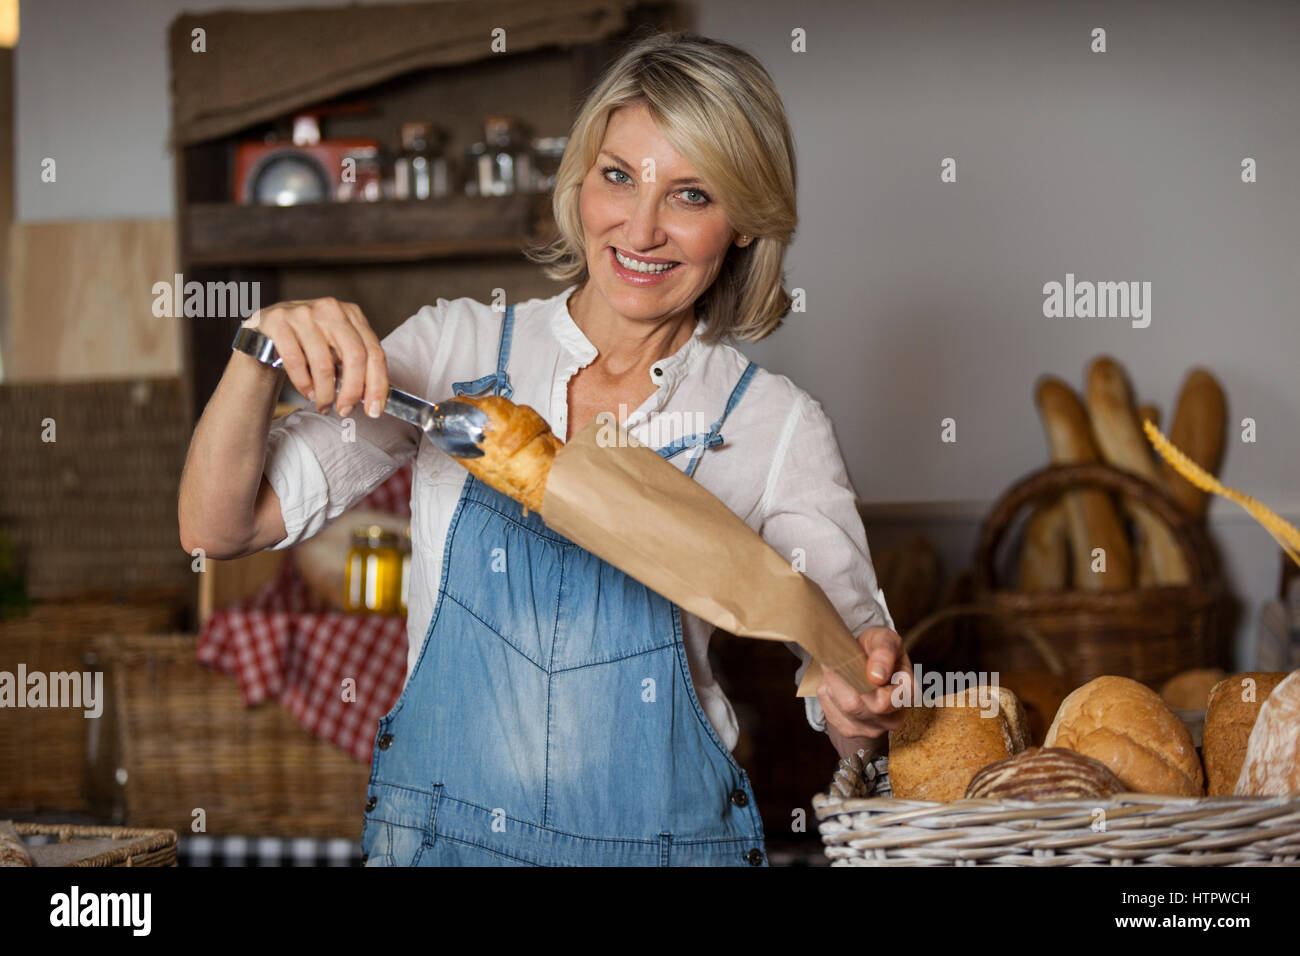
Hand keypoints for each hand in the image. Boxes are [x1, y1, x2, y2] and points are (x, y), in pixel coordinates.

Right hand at [242, 297, 388, 418]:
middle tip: (346, 410)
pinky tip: (308, 393)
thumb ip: (357, 364)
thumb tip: (374, 399)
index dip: (378, 385)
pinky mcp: (279, 322)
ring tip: (324, 405)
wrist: (267, 327)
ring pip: (324, 364)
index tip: (375, 410)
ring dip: (326, 393)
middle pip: (355, 356)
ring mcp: (303, 313)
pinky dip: (304, 384)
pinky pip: (296, 362)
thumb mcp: (337, 345)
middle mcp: (331, 309)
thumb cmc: (309, 342)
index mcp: (352, 314)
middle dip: (353, 391)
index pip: (375, 352)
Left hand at [818, 626, 913, 758]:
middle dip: (842, 680)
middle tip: (839, 660)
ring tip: (840, 670)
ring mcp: (872, 729)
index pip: (882, 702)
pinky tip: (838, 684)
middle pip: (855, 706)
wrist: (867, 661)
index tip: (852, 660)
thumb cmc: (878, 648)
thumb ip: (884, 652)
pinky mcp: (850, 730)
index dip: (861, 681)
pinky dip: (829, 694)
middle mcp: (893, 719)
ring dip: (833, 685)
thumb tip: (876, 676)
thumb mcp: (885, 638)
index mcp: (908, 695)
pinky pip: (830, 712)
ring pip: (840, 708)